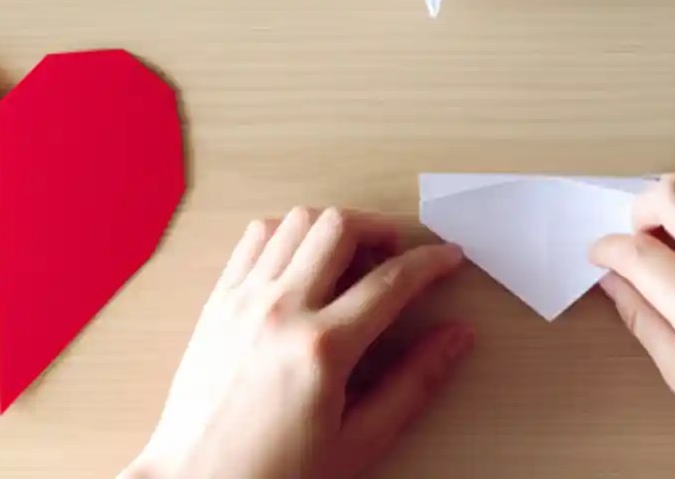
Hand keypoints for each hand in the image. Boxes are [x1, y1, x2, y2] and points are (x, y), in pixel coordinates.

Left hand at [121, 207, 472, 478]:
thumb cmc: (276, 473)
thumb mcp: (359, 441)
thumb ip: (414, 383)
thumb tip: (457, 337)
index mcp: (322, 349)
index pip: (391, 281)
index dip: (430, 262)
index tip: (448, 258)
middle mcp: (280, 310)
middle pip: (339, 227)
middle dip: (381, 227)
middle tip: (399, 252)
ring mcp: (243, 300)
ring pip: (296, 221)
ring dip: (334, 225)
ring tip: (353, 256)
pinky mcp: (217, 301)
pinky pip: (255, 238)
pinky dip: (288, 233)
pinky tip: (304, 260)